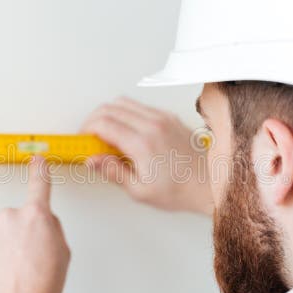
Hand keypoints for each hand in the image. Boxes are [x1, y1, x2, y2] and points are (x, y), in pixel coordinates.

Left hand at [0, 155, 69, 292]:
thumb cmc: (42, 286)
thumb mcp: (63, 252)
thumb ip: (51, 228)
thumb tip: (40, 223)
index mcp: (37, 216)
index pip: (40, 184)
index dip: (39, 171)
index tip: (37, 159)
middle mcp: (10, 216)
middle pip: (17, 218)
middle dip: (21, 234)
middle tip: (27, 259)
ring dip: (3, 246)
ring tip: (11, 270)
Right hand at [80, 96, 212, 214]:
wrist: (209, 184)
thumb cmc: (180, 190)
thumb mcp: (139, 191)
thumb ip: (113, 171)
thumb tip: (92, 160)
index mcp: (142, 144)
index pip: (103, 123)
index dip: (86, 130)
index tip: (83, 140)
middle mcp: (152, 125)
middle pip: (110, 108)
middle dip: (93, 120)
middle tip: (90, 136)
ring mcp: (162, 118)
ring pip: (124, 102)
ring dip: (109, 113)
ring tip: (106, 133)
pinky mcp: (168, 117)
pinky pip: (140, 106)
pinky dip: (126, 113)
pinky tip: (126, 131)